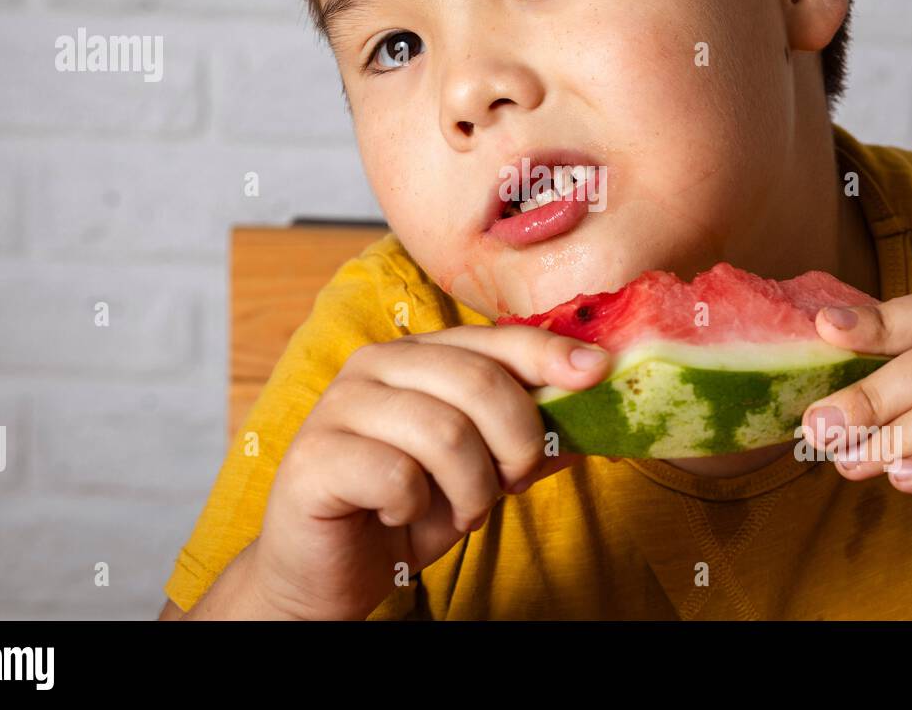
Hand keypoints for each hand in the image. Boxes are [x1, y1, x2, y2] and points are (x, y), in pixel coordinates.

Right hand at [249, 324, 612, 619]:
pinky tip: (398, 516)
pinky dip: (415, 508)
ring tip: (459, 512)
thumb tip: (594, 415)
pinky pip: (397, 475)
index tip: (597, 371)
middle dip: (516, 444)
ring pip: (445, 432)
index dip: (548, 353)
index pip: (495, 340)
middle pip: (478, 383)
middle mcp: (375, 364)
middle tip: (511, 484)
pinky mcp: (314, 455)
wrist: (327, 570)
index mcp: (417, 355)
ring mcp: (339, 405)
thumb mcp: (481, 472)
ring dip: (471, 490)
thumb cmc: (406, 510)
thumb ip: (526, 438)